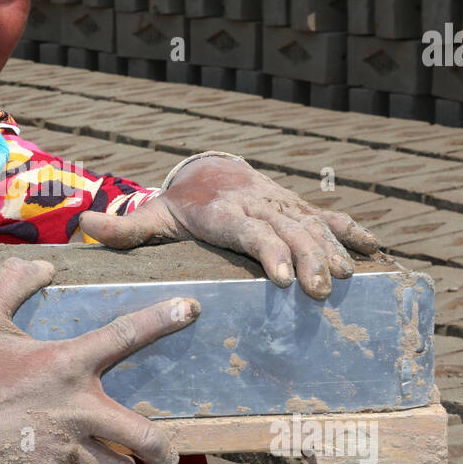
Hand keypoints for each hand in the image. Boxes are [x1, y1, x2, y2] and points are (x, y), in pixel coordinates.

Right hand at [0, 257, 198, 463]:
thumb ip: (14, 282)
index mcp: (65, 363)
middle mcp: (76, 408)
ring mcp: (64, 449)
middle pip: (145, 438)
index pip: (125, 335)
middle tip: (168, 462)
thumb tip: (45, 263)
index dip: (162, 319)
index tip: (191, 310)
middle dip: (165, 455)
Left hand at [79, 155, 379, 299]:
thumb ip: (125, 229)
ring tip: (348, 278)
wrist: (209, 172)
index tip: (285, 279)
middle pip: (289, 232)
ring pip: (313, 225)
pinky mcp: (298, 209)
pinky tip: (376, 250)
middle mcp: (259, 206)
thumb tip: (86, 225)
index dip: (270, 253)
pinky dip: (353, 232)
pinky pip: (330, 218)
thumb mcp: (153, 217)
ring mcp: (283, 206)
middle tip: (322, 291)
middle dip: (309, 259)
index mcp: (226, 213)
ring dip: (333, 250)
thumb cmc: (180, 207)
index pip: (252, 233)